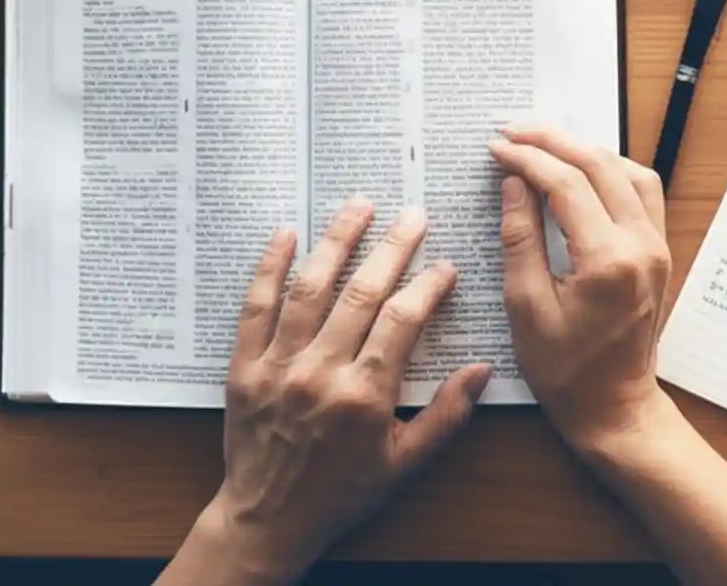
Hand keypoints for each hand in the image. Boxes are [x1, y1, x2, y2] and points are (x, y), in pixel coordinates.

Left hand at [165, 198, 490, 584]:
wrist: (268, 521)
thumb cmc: (341, 493)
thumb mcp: (404, 463)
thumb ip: (446, 415)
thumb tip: (482, 371)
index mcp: (364, 396)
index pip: (402, 321)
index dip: (427, 286)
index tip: (443, 265)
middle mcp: (320, 373)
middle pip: (360, 293)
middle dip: (391, 247)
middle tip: (412, 215)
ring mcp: (277, 366)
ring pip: (309, 289)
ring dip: (336, 241)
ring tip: (358, 205)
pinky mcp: (244, 367)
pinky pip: (255, 307)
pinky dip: (269, 267)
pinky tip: (286, 233)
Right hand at [489, 126, 671, 450]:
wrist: (615, 408)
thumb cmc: (566, 371)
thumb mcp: (526, 306)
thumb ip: (520, 237)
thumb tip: (513, 183)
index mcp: (608, 261)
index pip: (566, 184)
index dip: (527, 158)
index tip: (496, 146)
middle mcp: (643, 246)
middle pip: (600, 164)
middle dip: (553, 140)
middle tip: (513, 130)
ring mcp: (658, 247)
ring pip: (628, 171)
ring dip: (586, 150)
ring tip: (543, 143)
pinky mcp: (660, 253)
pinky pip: (642, 193)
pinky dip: (610, 171)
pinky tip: (580, 170)